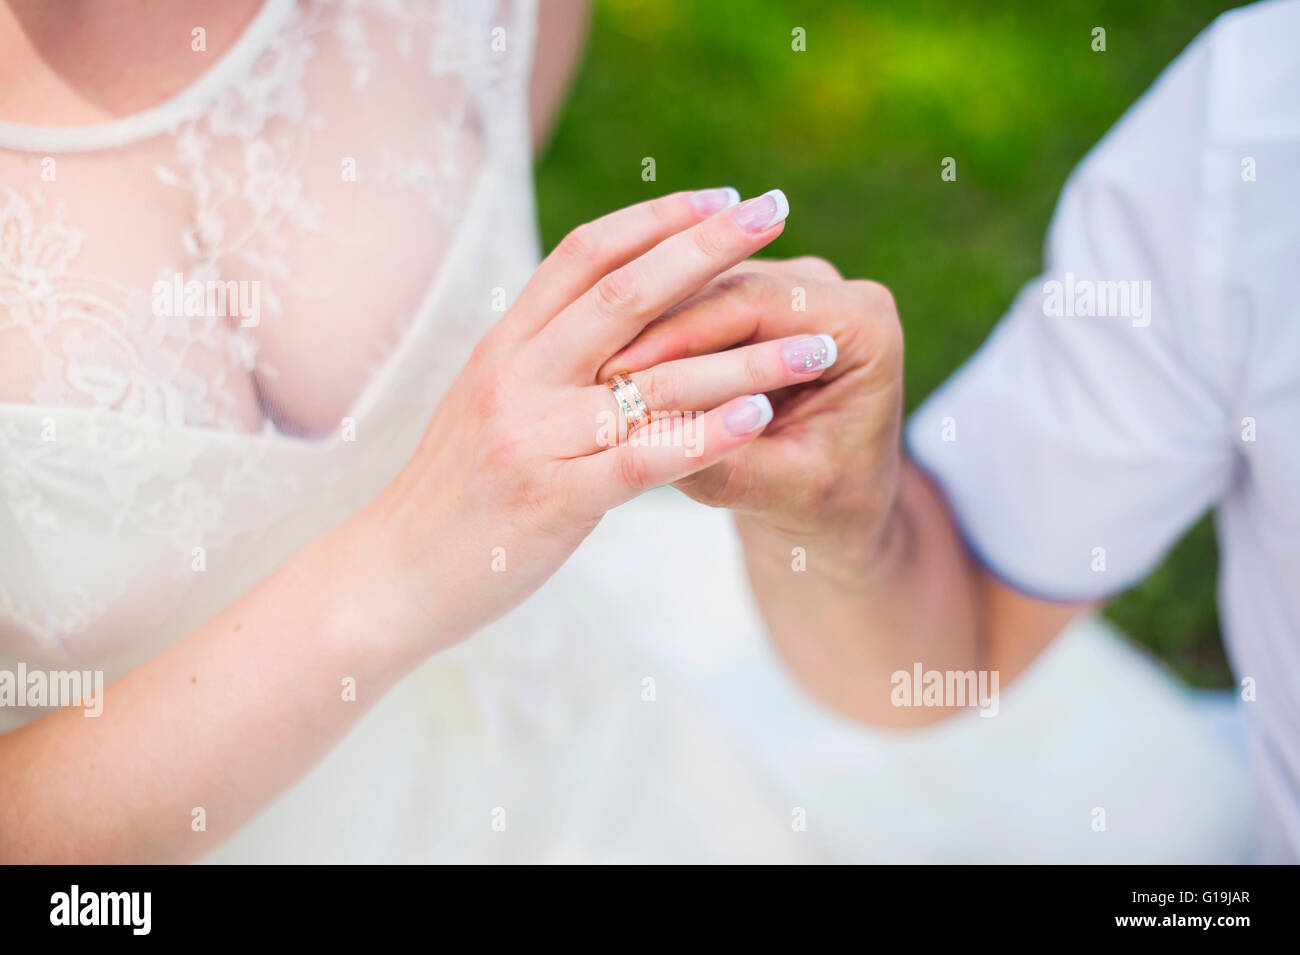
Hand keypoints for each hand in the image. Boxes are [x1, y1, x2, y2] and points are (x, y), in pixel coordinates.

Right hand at [361, 189, 844, 645]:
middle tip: (775, 211)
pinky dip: (708, 433)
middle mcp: (514, 374)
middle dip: (709, 247)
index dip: (658, 218)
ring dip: (743, 353)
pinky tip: (761, 416)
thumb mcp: (488, 404)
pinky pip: (643, 457)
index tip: (722, 197)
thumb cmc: (452, 493)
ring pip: (650, 376)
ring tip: (815, 340)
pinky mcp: (551, 499)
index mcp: (503, 344)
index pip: (585, 253)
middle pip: (624, 291)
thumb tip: (603, 316)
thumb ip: (541, 359)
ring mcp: (530, 434)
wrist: (389, 576)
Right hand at [598, 256, 904, 581]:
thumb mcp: (782, 494)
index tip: (620, 370)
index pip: (758, 304)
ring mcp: (796, 290)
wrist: (839, 512)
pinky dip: (652, 337)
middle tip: (589, 368)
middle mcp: (836, 291)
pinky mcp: (761, 307)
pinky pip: (695, 307)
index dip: (683, 333)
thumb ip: (727, 466)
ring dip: (645, 328)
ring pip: (702, 290)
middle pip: (726, 286)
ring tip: (588, 370)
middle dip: (655, 327)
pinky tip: (605, 368)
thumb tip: (648, 444)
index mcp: (865, 325)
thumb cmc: (824, 508)